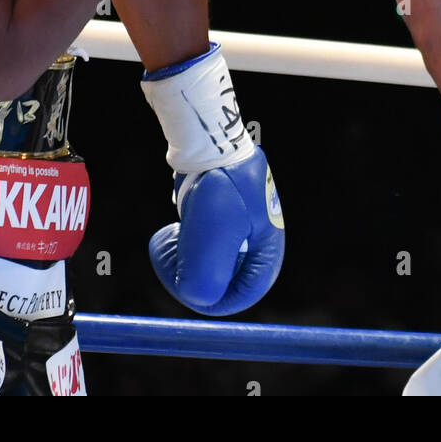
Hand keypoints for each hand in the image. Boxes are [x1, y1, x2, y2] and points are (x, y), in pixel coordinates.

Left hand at [140, 43, 284, 315]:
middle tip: (172, 255)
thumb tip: (193, 298)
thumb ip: (203, 280)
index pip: (241, 296)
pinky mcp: (222, 213)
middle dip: (194, 274)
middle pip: (223, 279)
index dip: (210, 300)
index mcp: (268, 251)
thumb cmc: (218, 187)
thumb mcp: (211, 239)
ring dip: (187, 257)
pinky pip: (203, 241)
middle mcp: (258, 242)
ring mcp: (240, 226)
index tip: (184, 287)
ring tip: (172, 237)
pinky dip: (187, 240)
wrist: (208, 141)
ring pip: (210, 260)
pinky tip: (178, 225)